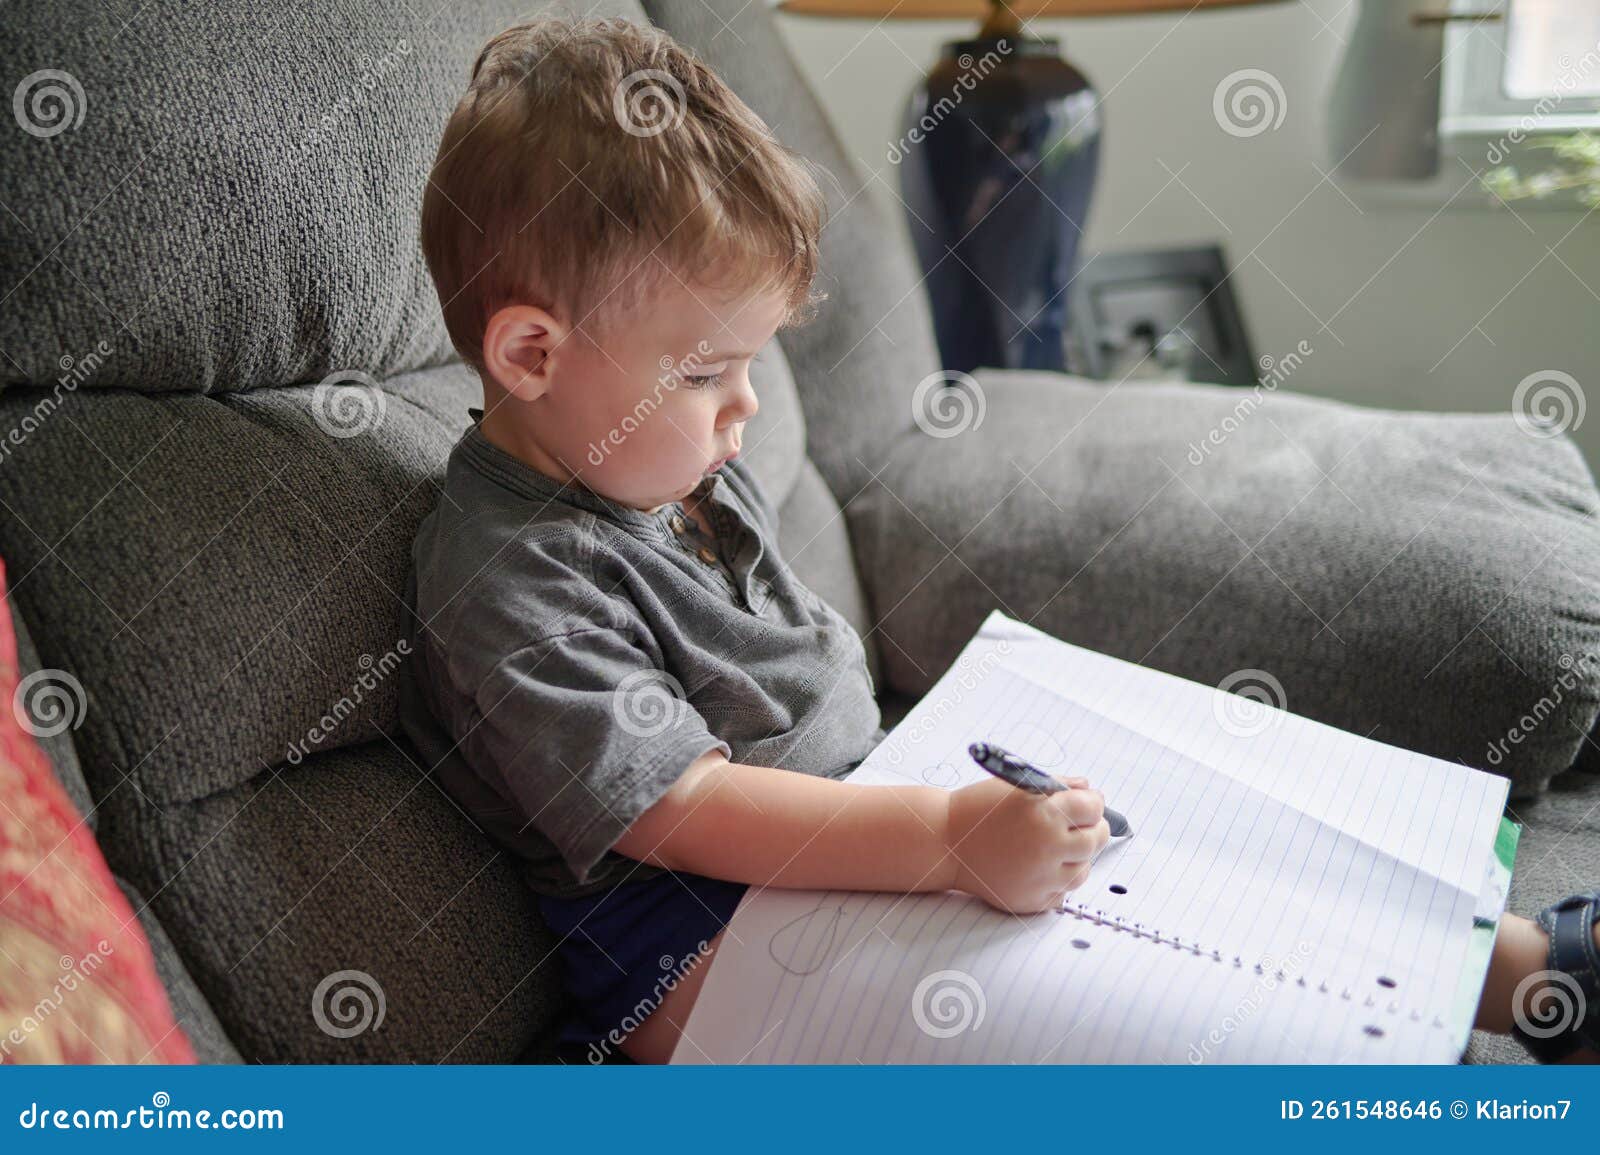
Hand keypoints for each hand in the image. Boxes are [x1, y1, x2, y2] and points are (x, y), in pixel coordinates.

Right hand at [944, 773, 1109, 913]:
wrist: (945, 844)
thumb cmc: (976, 811)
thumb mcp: (1016, 786)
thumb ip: (1058, 785)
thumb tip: (1087, 789)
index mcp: (1044, 813)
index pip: (1093, 808)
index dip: (1092, 803)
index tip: (1088, 804)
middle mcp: (1048, 846)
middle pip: (1096, 840)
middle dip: (1093, 829)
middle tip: (1081, 826)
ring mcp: (1042, 877)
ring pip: (1083, 870)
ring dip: (1076, 857)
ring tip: (1055, 847)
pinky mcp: (1033, 900)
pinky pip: (1062, 892)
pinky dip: (1057, 880)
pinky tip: (1039, 866)